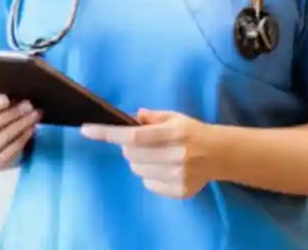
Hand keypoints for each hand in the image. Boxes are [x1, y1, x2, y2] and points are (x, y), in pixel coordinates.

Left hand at [80, 109, 217, 198]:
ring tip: (156, 155)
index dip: (108, 133)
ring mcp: (178, 175)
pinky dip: (150, 176)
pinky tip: (164, 168)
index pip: (133, 134)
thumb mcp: (175, 117)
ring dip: (139, 162)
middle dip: (129, 147)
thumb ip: (153, 117)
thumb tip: (134, 116)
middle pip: (131, 154)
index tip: (86, 129)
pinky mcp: (180, 190)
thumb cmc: (193, 132)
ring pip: (137, 170)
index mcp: (173, 133)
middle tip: (143, 143)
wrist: (220, 154)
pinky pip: (149, 184)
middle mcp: (176, 155)